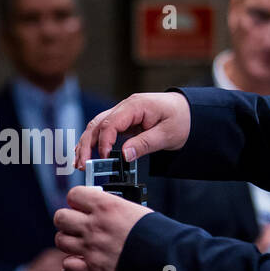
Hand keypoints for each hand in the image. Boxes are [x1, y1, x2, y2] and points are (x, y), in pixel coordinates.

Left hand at [54, 185, 150, 270]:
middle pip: (60, 217)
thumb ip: (113, 207)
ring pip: (60, 240)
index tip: (81, 205)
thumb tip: (102, 207)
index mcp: (106, 206)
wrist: (165, 259)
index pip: (73, 195)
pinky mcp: (93, 269)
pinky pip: (68, 265)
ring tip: (80, 244)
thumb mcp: (135, 210)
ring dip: (69, 242)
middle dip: (67, 221)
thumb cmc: (156, 235)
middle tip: (77, 225)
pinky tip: (83, 261)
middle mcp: (94, 226)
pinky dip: (73, 264)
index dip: (76, 200)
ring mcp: (91, 248)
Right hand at [75, 91, 190, 166]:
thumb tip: (124, 155)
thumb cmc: (182, 119)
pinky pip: (104, 131)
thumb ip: (144, 144)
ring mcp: (123, 114)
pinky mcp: (123, 122)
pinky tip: (86, 154)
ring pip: (96, 127)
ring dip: (86, 144)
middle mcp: (125, 107)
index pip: (111, 123)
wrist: (190, 112)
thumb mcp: (167, 134)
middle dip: (86, 144)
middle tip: (82, 164)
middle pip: (97, 124)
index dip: (104, 142)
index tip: (105, 158)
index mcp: (135, 105)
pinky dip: (94, 142)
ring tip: (79, 163)